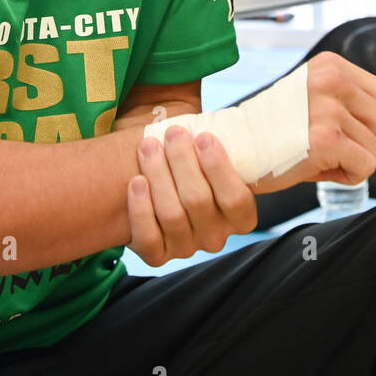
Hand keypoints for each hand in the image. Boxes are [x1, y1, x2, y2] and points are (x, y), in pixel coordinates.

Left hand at [126, 126, 257, 267]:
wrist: (163, 185)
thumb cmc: (193, 164)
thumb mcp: (211, 156)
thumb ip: (215, 147)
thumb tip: (218, 120)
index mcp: (239, 216)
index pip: (236, 199)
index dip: (219, 168)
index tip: (203, 137)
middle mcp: (216, 236)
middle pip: (198, 201)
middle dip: (182, 161)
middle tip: (172, 133)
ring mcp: (187, 248)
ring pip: (172, 215)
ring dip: (158, 175)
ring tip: (148, 146)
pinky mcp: (158, 255)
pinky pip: (149, 238)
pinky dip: (140, 209)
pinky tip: (136, 182)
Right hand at [249, 50, 375, 195]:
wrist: (235, 146)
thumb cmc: (274, 128)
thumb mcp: (311, 94)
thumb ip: (347, 98)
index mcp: (330, 65)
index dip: (362, 118)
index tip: (330, 124)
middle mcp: (331, 81)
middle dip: (360, 140)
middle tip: (324, 143)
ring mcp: (329, 110)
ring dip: (351, 159)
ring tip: (317, 154)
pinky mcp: (327, 140)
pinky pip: (366, 167)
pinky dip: (346, 176)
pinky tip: (318, 167)